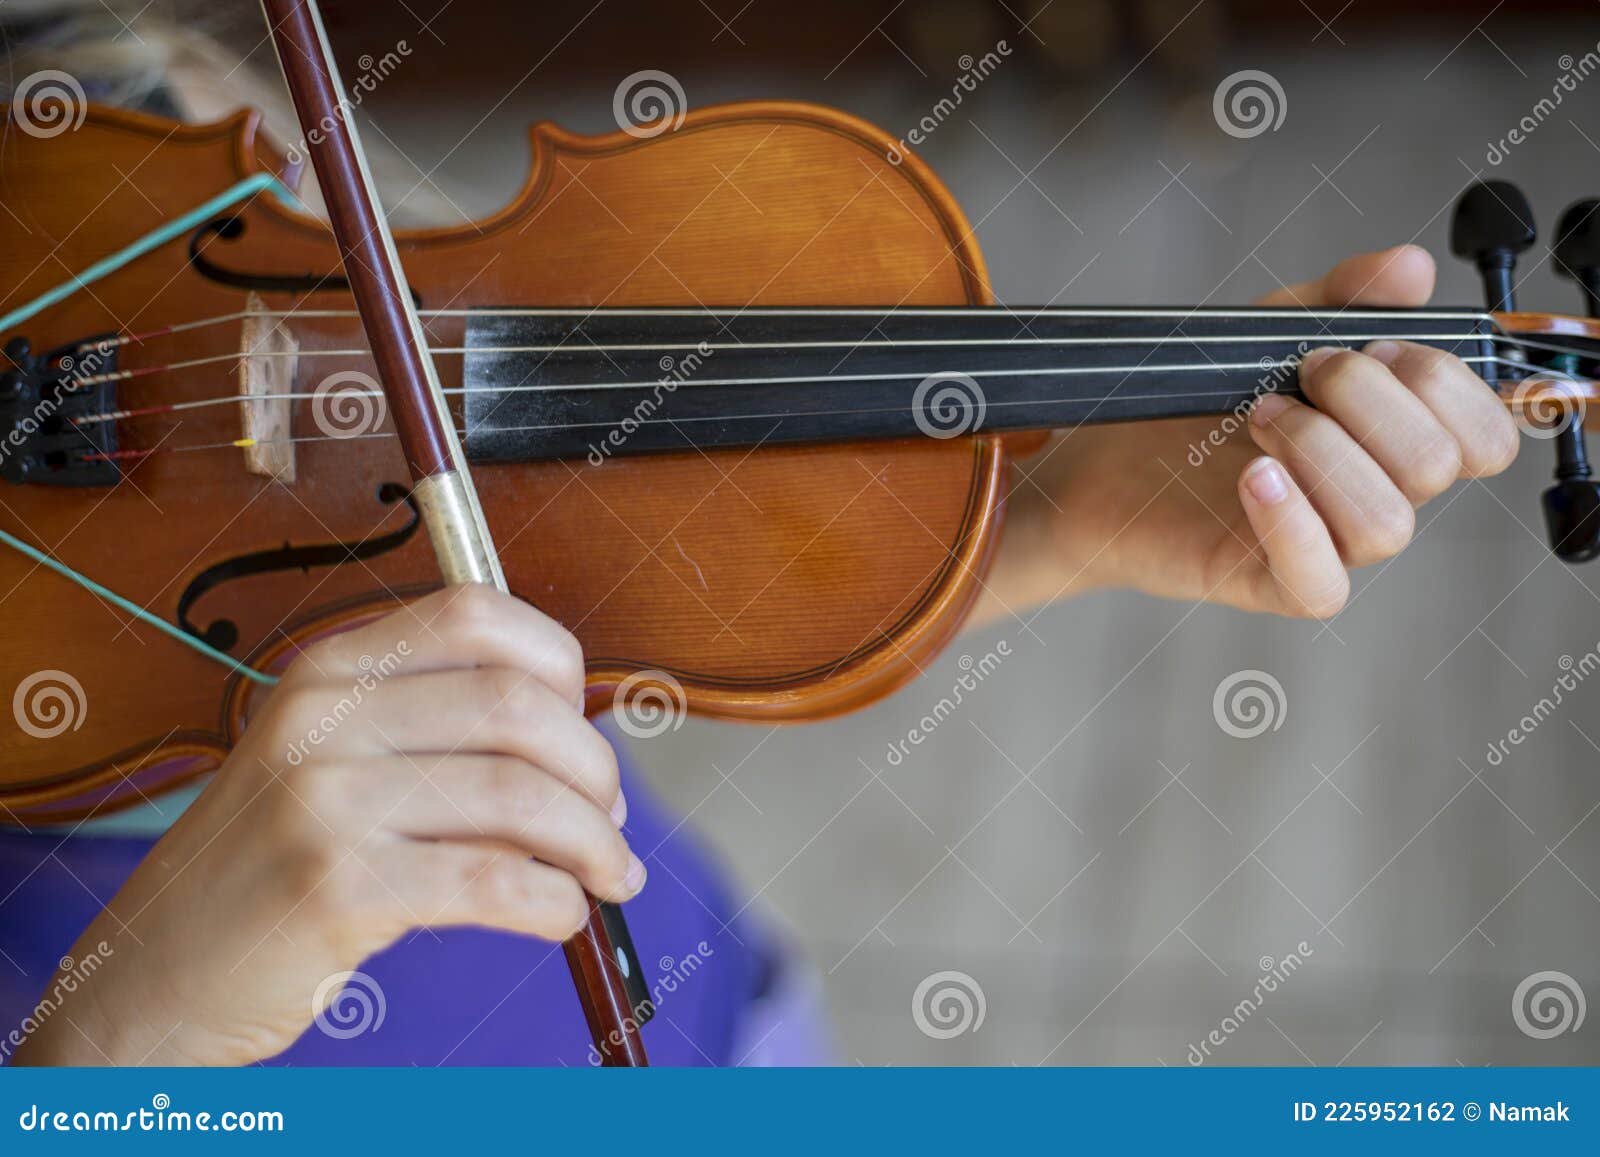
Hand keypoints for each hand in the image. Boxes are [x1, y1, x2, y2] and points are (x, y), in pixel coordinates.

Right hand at [12, 586, 641, 1065]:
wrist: (153, 973)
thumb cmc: (268, 867)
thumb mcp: (328, 763)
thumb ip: (434, 733)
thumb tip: (581, 746)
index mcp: (328, 671)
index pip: (476, 614)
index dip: (558, 665)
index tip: (583, 726)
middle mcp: (322, 719)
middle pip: (518, 706)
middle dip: (595, 770)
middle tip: (610, 820)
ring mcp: (324, 801)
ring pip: (522, 796)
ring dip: (594, 844)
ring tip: (607, 875)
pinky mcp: (337, 889)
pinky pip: (496, 881)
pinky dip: (556, 902)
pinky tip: (562, 917)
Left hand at [978, 245, 1520, 621]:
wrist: (1102, 458)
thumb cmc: (1194, 404)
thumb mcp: (1269, 330)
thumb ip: (1342, 296)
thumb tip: (1409, 267)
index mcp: (1392, 437)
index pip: (1486, 434)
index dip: (1450, 386)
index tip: (1378, 345)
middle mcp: (1371, 493)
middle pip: (1438, 466)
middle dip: (1373, 401)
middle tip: (1302, 373)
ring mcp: (1326, 543)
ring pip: (1388, 522)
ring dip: (1324, 452)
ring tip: (1258, 418)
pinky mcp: (1269, 583)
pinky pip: (1323, 583)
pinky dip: (1294, 523)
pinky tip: (1255, 476)